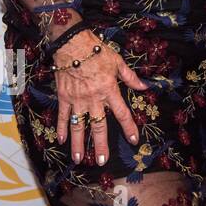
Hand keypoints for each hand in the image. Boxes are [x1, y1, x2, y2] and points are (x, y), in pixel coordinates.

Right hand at [52, 30, 148, 165]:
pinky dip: (62, 128)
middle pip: (99, 125)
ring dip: (78, 143)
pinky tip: (61, 140)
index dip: (129, 128)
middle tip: (102, 160)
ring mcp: (77, 100)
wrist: (72, 44)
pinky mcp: (64, 97)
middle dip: (101, 144)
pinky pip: (63, 116)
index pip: (122, 113)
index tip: (134, 140)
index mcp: (110, 90)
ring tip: (79, 159)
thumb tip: (145, 87)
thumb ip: (130, 77)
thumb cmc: (97, 51)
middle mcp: (94, 98)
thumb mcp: (118, 62)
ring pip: (79, 126)